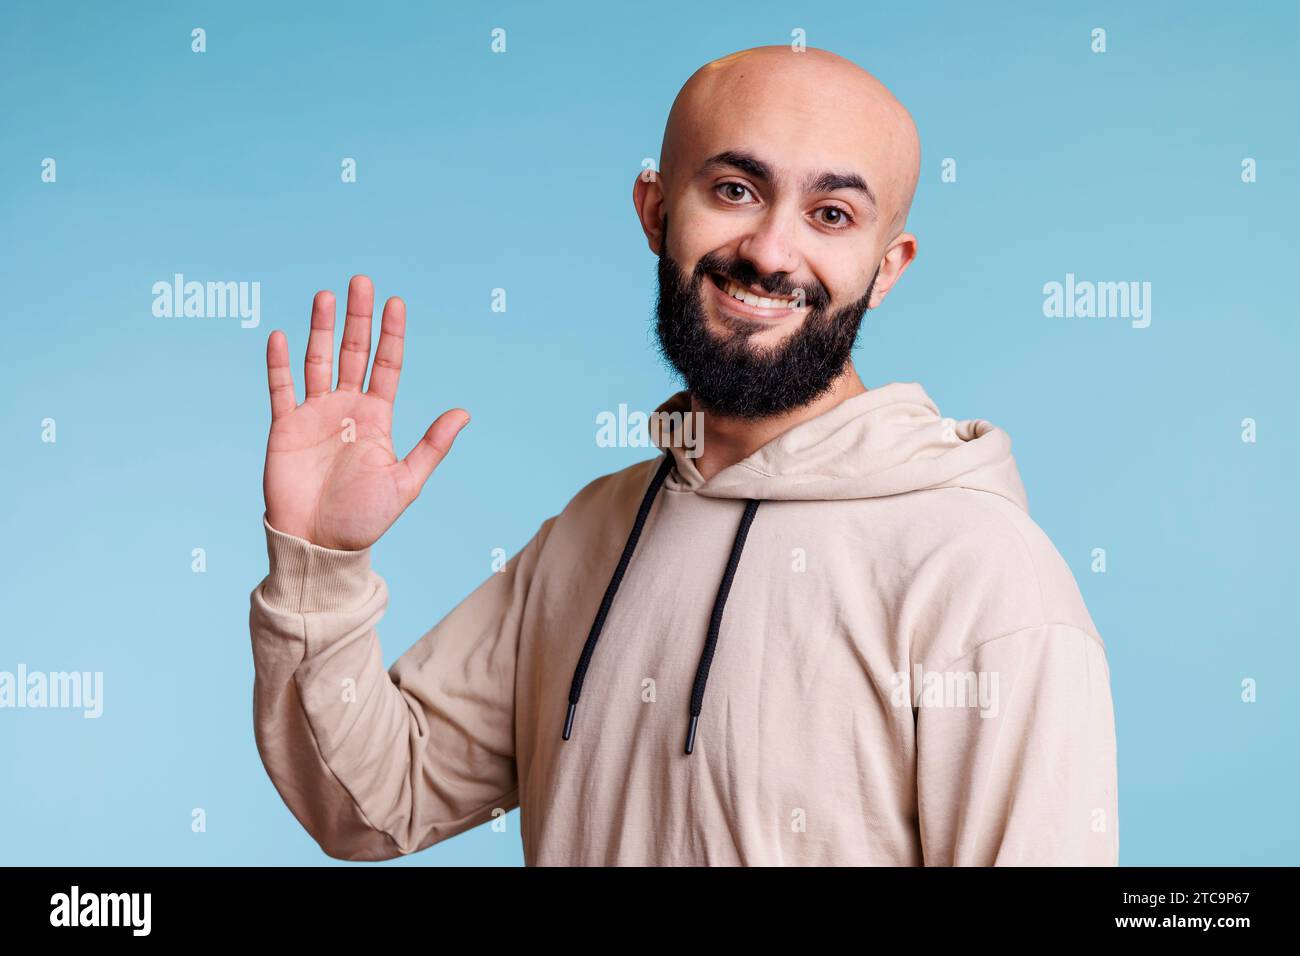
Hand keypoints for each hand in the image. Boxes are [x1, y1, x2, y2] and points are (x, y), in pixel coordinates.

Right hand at [261, 275, 468, 549]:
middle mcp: (346, 408)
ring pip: (317, 360)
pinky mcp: (284, 427)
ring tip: (325, 296)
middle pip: (353, 352)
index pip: (386, 365)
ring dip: (321, 329)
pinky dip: (279, 363)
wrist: (320, 545)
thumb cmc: (365, 519)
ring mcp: (314, 415)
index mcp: (377, 417)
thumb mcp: (406, 481)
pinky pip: (280, 388)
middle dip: (358, 318)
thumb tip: (464, 413)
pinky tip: (281, 335)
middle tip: (361, 281)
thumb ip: (432, 445)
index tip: (396, 302)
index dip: (391, 334)